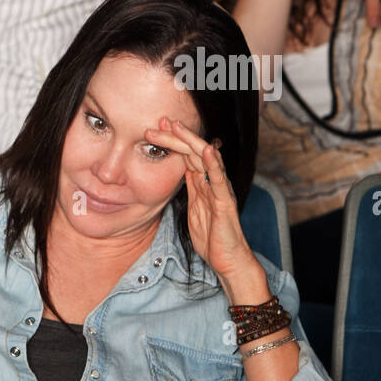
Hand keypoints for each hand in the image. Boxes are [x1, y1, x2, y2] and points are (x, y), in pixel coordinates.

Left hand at [145, 117, 259, 282]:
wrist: (226, 258)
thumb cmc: (212, 235)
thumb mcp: (194, 207)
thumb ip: (190, 188)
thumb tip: (182, 169)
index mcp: (202, 183)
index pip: (186, 155)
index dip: (172, 141)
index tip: (155, 128)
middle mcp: (212, 181)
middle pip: (192, 152)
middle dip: (175, 136)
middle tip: (159, 122)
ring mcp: (219, 190)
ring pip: (206, 159)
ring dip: (190, 141)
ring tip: (177, 126)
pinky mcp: (225, 202)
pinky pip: (219, 180)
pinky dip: (214, 164)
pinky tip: (208, 150)